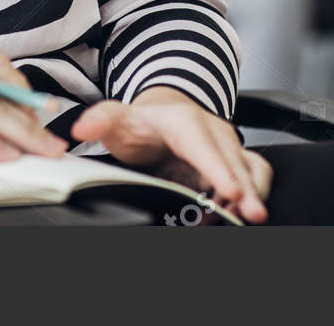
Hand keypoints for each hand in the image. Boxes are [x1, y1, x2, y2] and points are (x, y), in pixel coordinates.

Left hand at [70, 87, 272, 223]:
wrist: (160, 115)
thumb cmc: (142, 124)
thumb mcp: (117, 120)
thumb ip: (100, 120)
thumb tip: (81, 128)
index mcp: (184, 122)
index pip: (203, 145)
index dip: (218, 168)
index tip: (229, 190)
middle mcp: (212, 132)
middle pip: (233, 161)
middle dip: (245, 189)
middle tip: (250, 216)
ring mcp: (226, 147)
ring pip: (251, 168)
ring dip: (251, 193)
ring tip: (242, 218)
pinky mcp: (234, 162)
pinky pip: (252, 177)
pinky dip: (249, 195)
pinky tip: (233, 215)